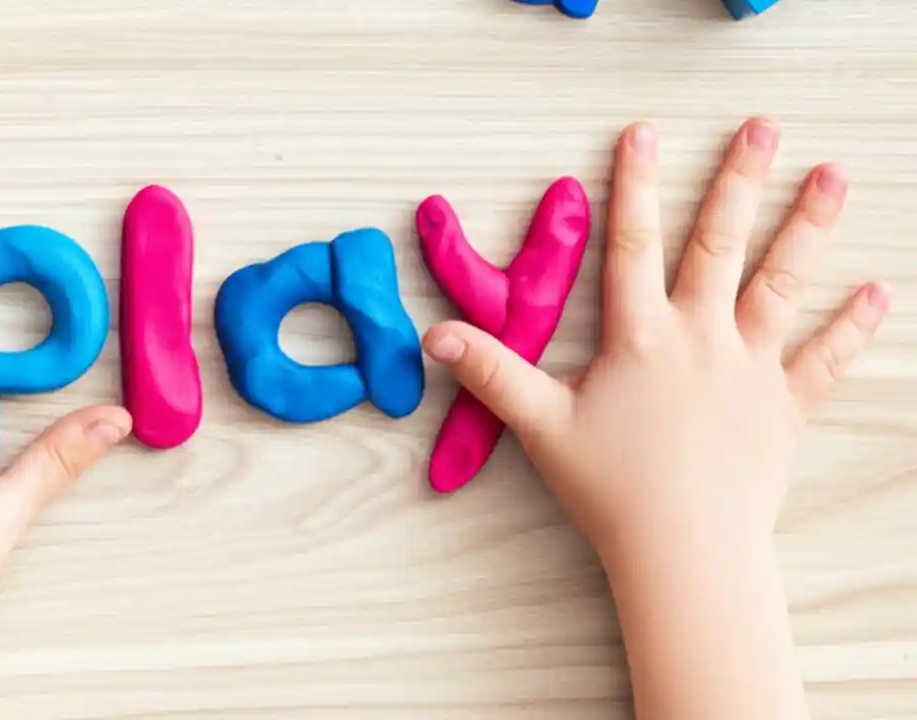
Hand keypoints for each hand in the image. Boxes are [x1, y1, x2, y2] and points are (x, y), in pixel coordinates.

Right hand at [422, 118, 888, 719]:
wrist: (685, 548)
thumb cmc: (612, 489)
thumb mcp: (540, 425)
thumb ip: (491, 373)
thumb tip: (436, 336)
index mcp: (641, 338)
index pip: (634, 245)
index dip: (634, 185)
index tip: (644, 134)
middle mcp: (701, 339)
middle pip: (720, 246)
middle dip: (739, 181)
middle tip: (761, 127)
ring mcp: (749, 368)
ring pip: (782, 284)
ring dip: (808, 227)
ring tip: (831, 177)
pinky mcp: (784, 405)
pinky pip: (824, 358)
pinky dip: (852, 325)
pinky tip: (879, 291)